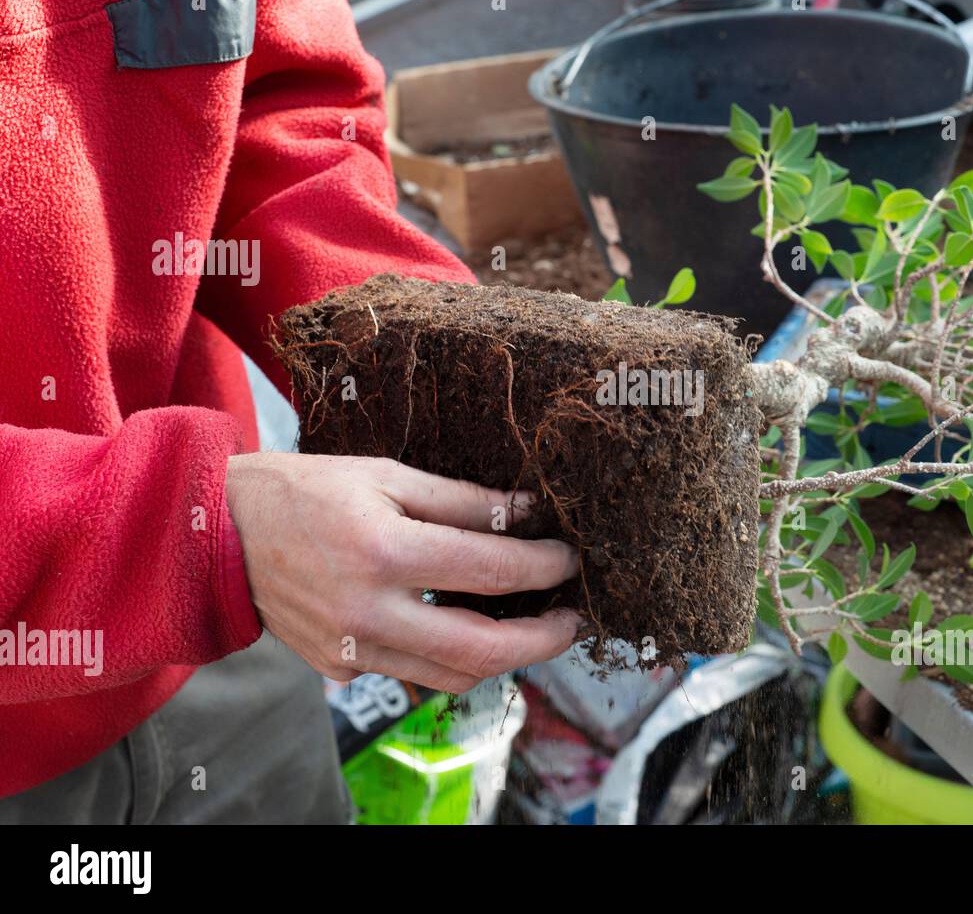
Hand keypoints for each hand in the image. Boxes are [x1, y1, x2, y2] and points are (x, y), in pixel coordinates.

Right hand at [224, 453, 580, 692]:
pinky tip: (468, 630)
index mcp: (384, 551)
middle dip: (541, 641)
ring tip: (529, 628)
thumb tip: (528, 515)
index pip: (491, 571)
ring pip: (453, 675)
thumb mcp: (387, 476)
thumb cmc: (308, 492)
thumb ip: (462, 501)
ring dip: (502, 657)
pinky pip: (415, 675)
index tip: (569, 560)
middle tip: (571, 622)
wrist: (221, 534)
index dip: (543, 568)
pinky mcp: (340, 668)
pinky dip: (451, 659)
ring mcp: (353, 649)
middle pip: (482, 649)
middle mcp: (370, 611)